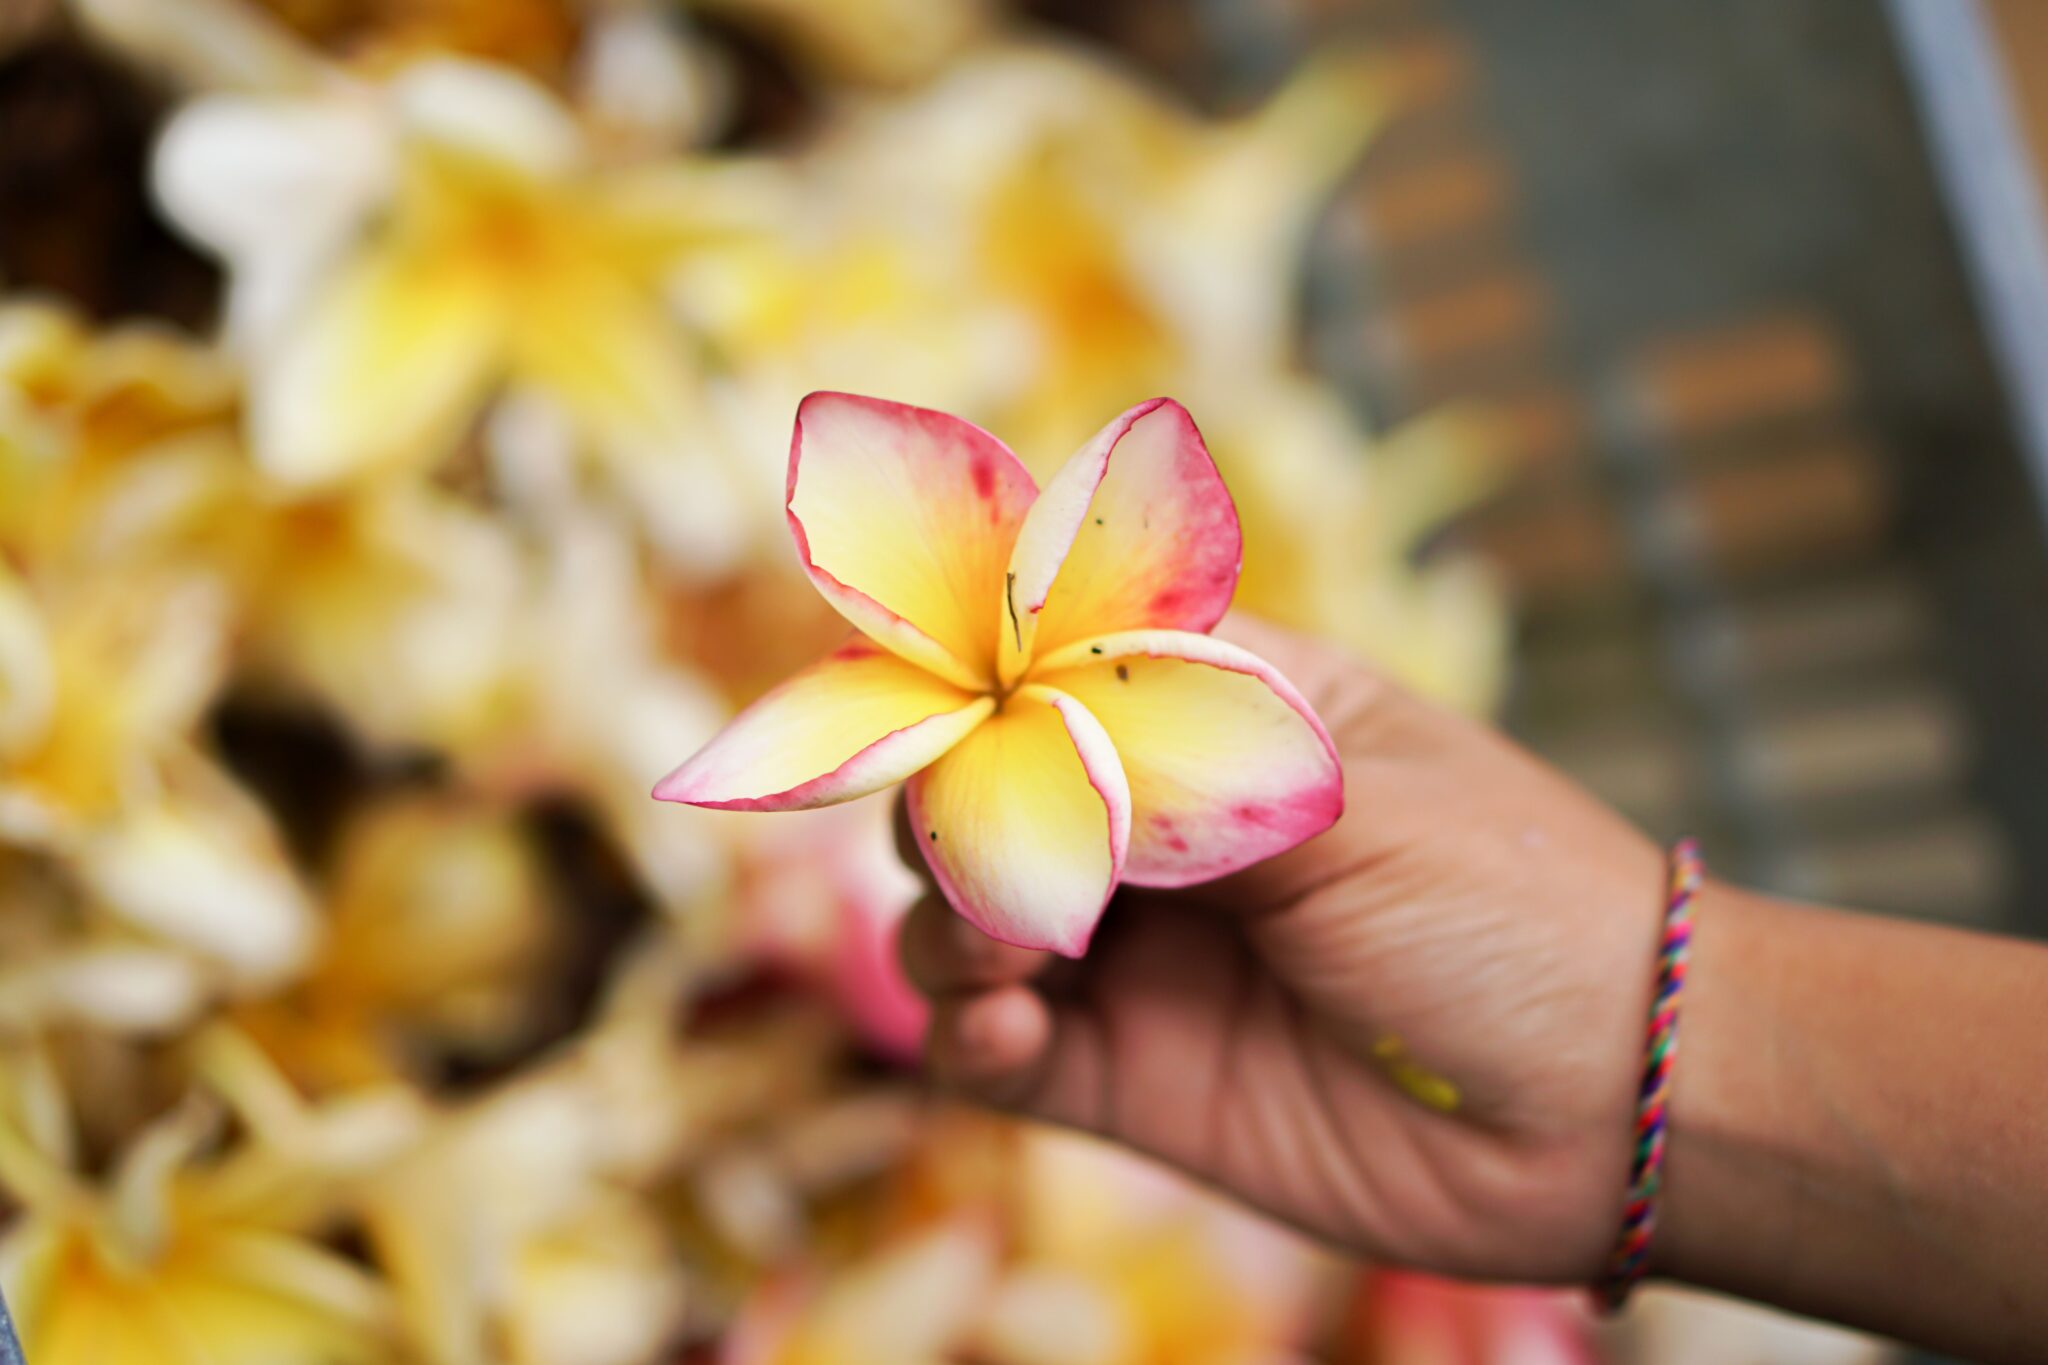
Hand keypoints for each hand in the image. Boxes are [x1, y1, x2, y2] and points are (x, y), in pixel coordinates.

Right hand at [897, 616, 1666, 1282]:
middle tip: (988, 856)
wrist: (1616, 1112)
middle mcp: (1161, 823)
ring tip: (1011, 955)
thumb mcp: (1349, 801)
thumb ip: (1170, 767)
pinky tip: (1007, 1030)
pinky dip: (966, 1033)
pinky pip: (994, 1049)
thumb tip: (1008, 729)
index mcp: (1223, 709)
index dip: (982, 674)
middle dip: (956, 811)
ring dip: (948, 924)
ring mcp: (1140, 951)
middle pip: (986, 790)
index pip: (1054, 662)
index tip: (942, 700)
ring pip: (966, 919)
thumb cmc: (1515, 907)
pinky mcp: (1128, 1075)